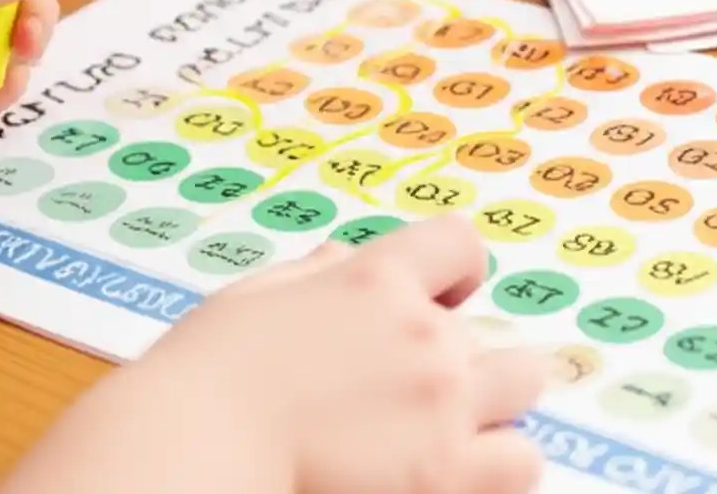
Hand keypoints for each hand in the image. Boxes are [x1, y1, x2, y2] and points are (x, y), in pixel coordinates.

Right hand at [0, 216, 547, 493]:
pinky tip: (454, 471)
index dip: (454, 271)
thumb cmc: (208, 375)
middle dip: (466, 360)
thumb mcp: (256, 301)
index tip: (440, 297)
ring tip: (445, 431)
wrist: (194, 448)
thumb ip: (312, 279)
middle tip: (418, 392)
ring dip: (493, 407)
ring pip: (523, 386)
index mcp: (376, 281)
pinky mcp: (450, 473)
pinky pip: (521, 460)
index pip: (459, 244)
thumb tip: (341, 262)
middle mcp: (425, 336)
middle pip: (495, 332)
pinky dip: (497, 465)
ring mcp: (445, 405)